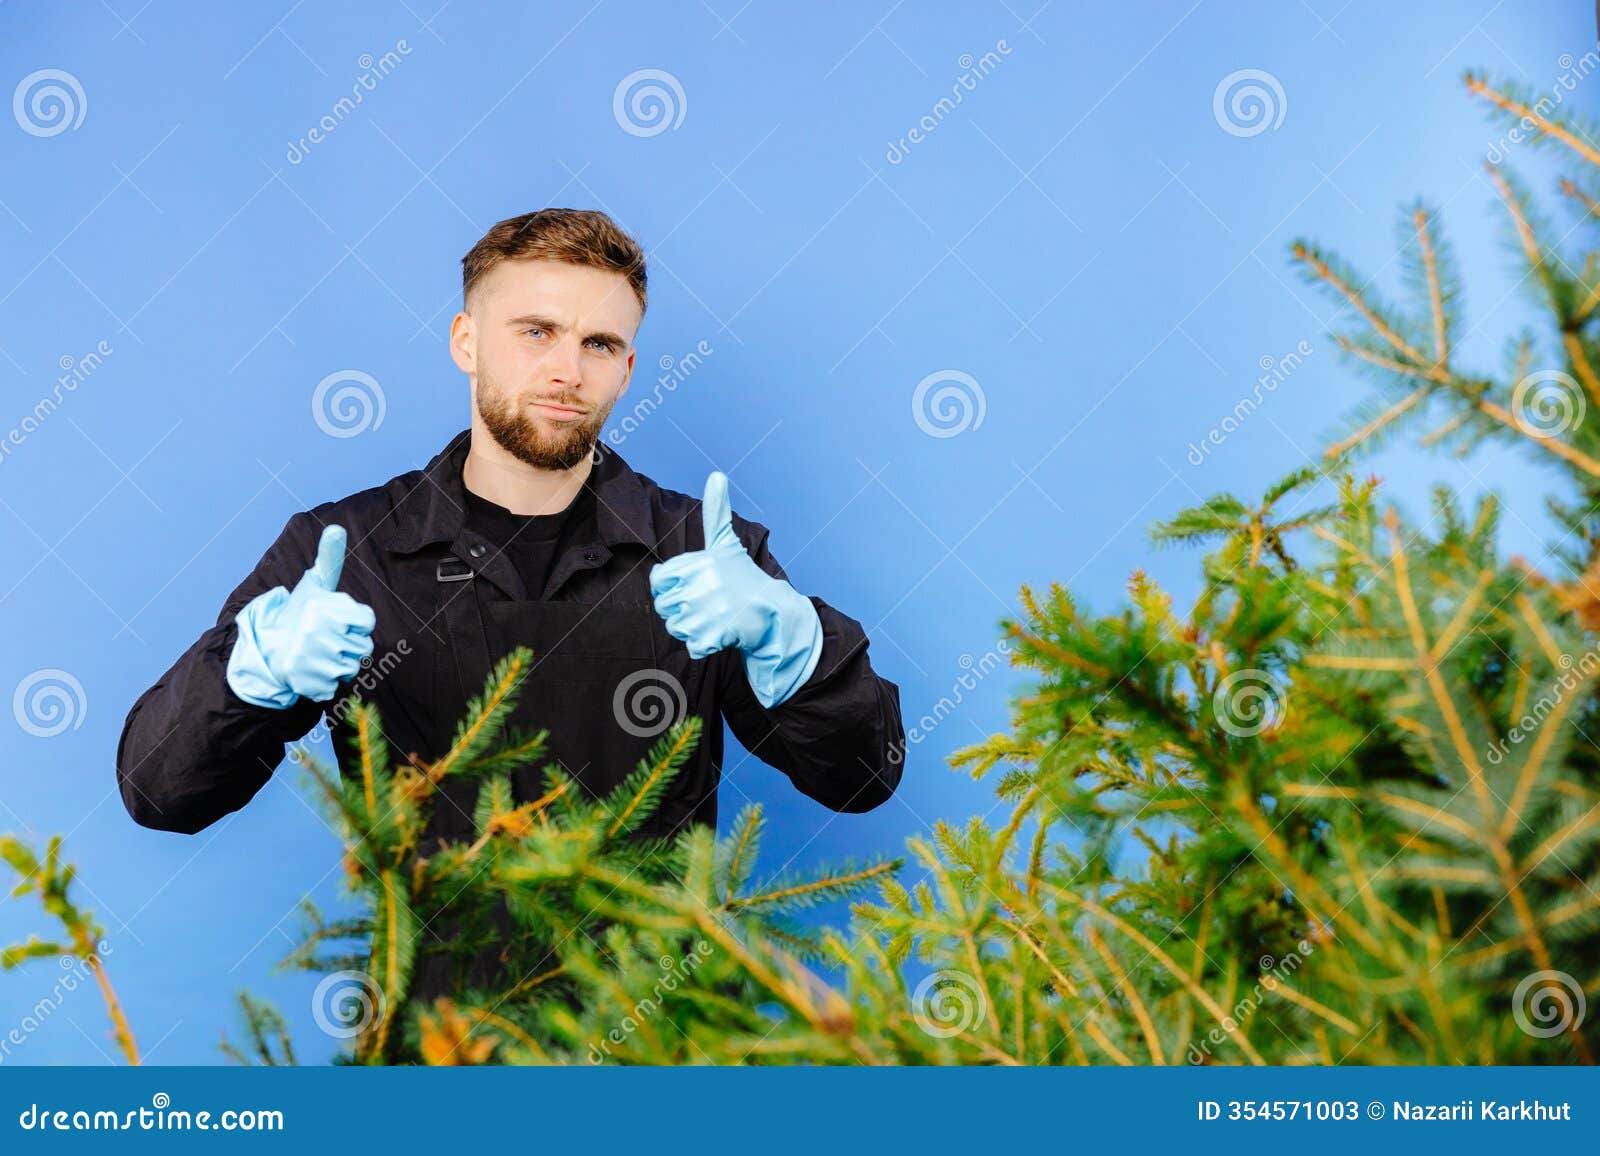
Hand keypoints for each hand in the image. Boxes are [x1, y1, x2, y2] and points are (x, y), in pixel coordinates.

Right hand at [226, 524, 376, 707]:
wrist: (267, 646)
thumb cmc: (301, 613)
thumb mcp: (315, 584)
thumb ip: (330, 558)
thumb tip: (337, 527)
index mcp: (326, 610)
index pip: (367, 621)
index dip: (354, 621)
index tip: (335, 619)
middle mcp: (320, 636)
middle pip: (364, 647)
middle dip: (349, 643)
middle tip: (325, 638)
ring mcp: (316, 664)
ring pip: (352, 668)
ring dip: (339, 663)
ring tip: (318, 653)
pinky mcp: (311, 687)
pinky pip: (336, 688)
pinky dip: (325, 683)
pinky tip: (310, 670)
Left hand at [649, 472, 822, 707]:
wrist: (775, 613)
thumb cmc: (744, 577)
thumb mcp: (726, 543)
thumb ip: (716, 512)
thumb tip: (717, 475)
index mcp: (696, 562)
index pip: (658, 580)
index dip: (672, 586)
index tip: (693, 586)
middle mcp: (699, 585)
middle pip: (664, 607)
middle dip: (682, 610)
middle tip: (708, 605)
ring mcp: (705, 612)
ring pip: (675, 627)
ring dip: (693, 628)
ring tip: (716, 617)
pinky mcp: (713, 636)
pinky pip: (691, 646)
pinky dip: (705, 645)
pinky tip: (722, 632)